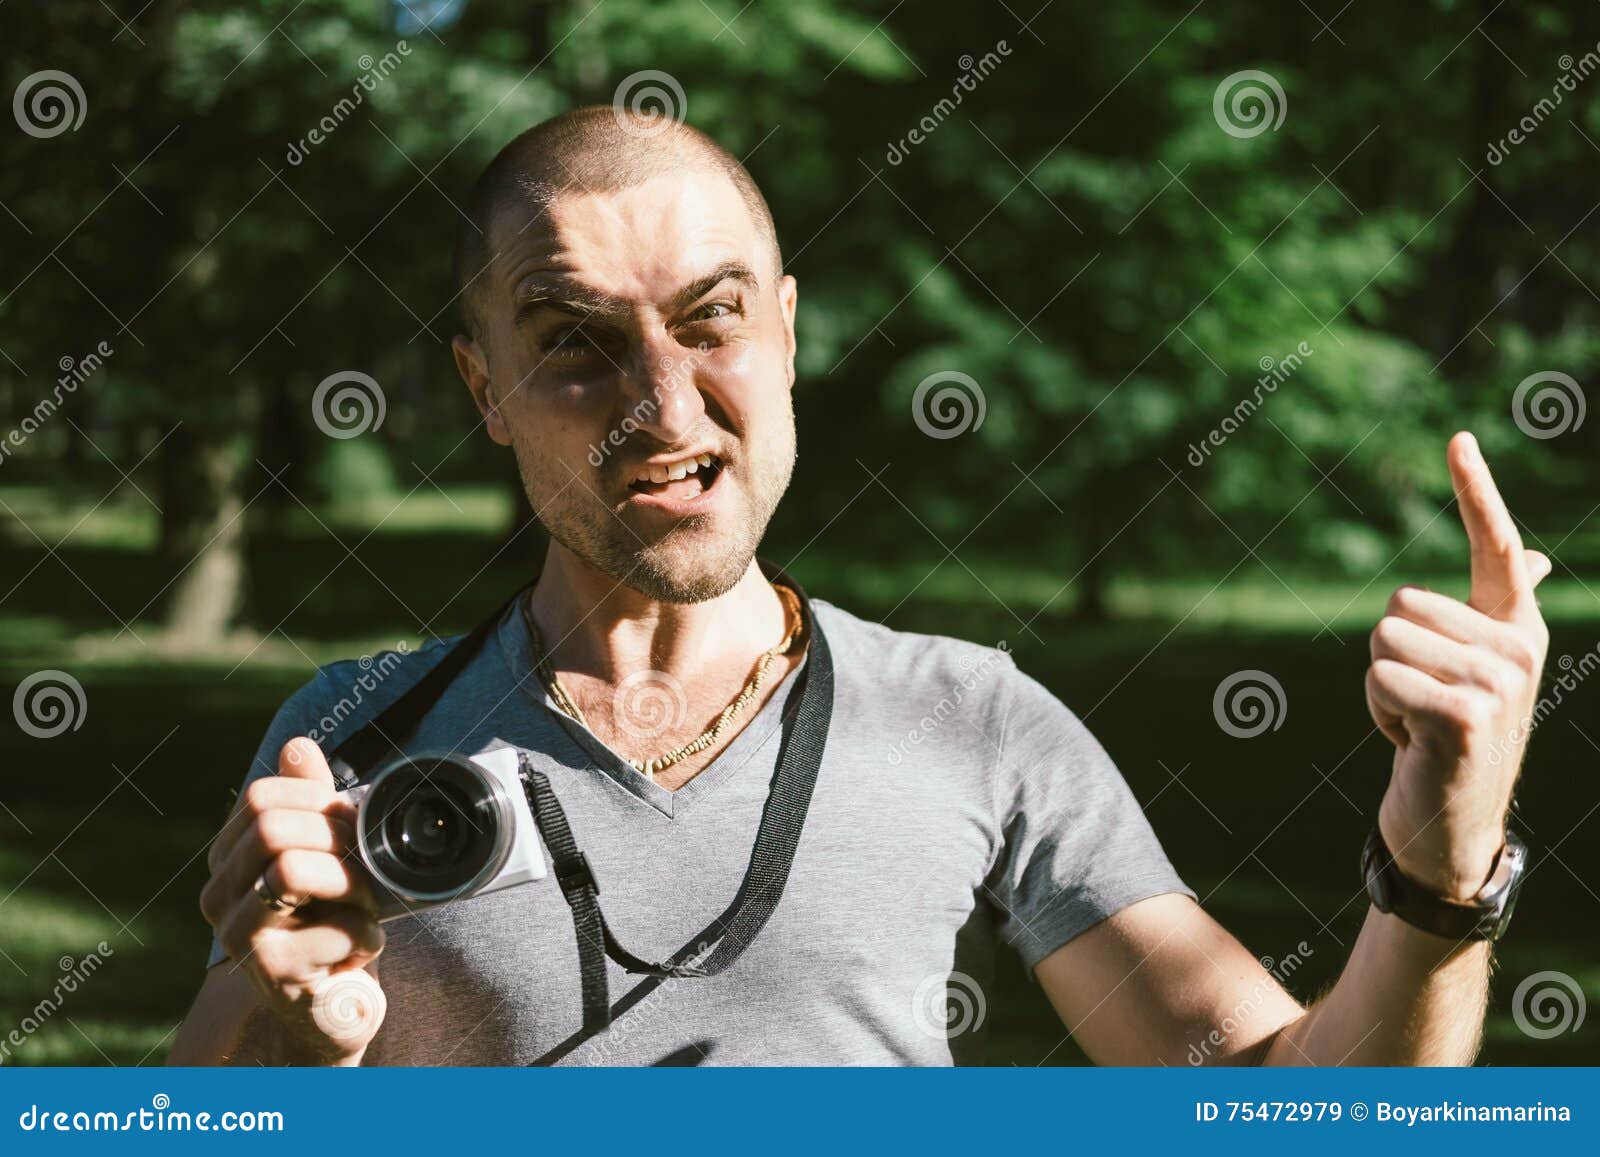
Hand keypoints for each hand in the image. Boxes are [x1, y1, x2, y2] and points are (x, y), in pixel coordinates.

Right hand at [200, 737, 386, 1061]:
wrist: (331, 1004)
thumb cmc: (330, 918)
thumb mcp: (324, 852)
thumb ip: (310, 799)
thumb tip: (297, 745)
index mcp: (229, 859)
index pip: (261, 797)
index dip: (317, 800)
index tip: (346, 822)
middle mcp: (218, 896)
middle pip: (274, 828)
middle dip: (336, 837)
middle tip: (364, 863)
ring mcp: (239, 937)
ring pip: (294, 871)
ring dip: (353, 882)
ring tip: (367, 903)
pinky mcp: (271, 974)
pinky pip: (335, 928)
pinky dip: (368, 933)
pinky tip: (362, 948)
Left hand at [1367, 432, 1550, 901]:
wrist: (1450, 825)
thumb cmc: (1450, 739)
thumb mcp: (1477, 672)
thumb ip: (1501, 612)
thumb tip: (1536, 560)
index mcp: (1517, 628)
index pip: (1498, 546)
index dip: (1476, 489)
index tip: (1457, 436)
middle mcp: (1519, 649)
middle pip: (1400, 604)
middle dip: (1389, 655)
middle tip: (1422, 704)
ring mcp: (1498, 684)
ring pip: (1384, 640)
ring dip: (1380, 687)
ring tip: (1417, 723)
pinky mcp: (1466, 719)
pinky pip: (1381, 679)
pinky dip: (1378, 713)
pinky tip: (1412, 744)